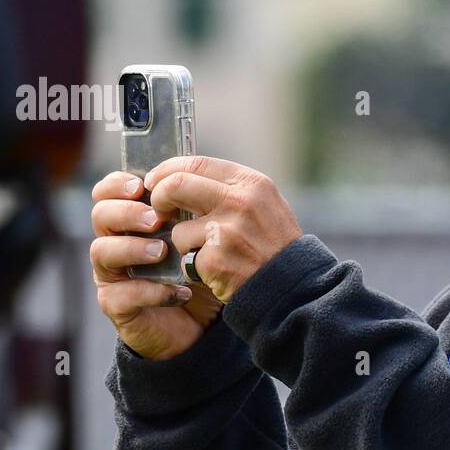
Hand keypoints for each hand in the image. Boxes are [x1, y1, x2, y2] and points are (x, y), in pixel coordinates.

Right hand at [90, 170, 223, 359]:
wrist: (205, 322)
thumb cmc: (201, 269)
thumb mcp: (203, 235)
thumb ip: (195, 209)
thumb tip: (201, 180)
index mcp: (132, 219)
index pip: (109, 191)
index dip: (117, 183)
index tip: (141, 184)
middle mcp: (115, 242)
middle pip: (101, 215)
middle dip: (126, 212)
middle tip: (156, 219)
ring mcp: (113, 275)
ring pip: (102, 251)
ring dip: (132, 248)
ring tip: (162, 252)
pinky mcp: (117, 305)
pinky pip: (122, 294)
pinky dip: (151, 291)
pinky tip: (180, 291)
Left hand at [144, 155, 302, 303]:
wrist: (293, 287)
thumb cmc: (275, 246)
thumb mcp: (264, 205)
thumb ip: (230, 189)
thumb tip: (181, 178)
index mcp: (251, 183)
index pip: (196, 163)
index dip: (167, 171)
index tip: (156, 181)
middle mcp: (240, 202)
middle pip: (176, 185)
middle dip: (159, 199)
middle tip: (158, 212)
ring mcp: (227, 231)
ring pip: (179, 229)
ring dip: (185, 244)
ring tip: (210, 254)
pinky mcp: (215, 259)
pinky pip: (186, 259)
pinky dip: (194, 268)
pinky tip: (217, 271)